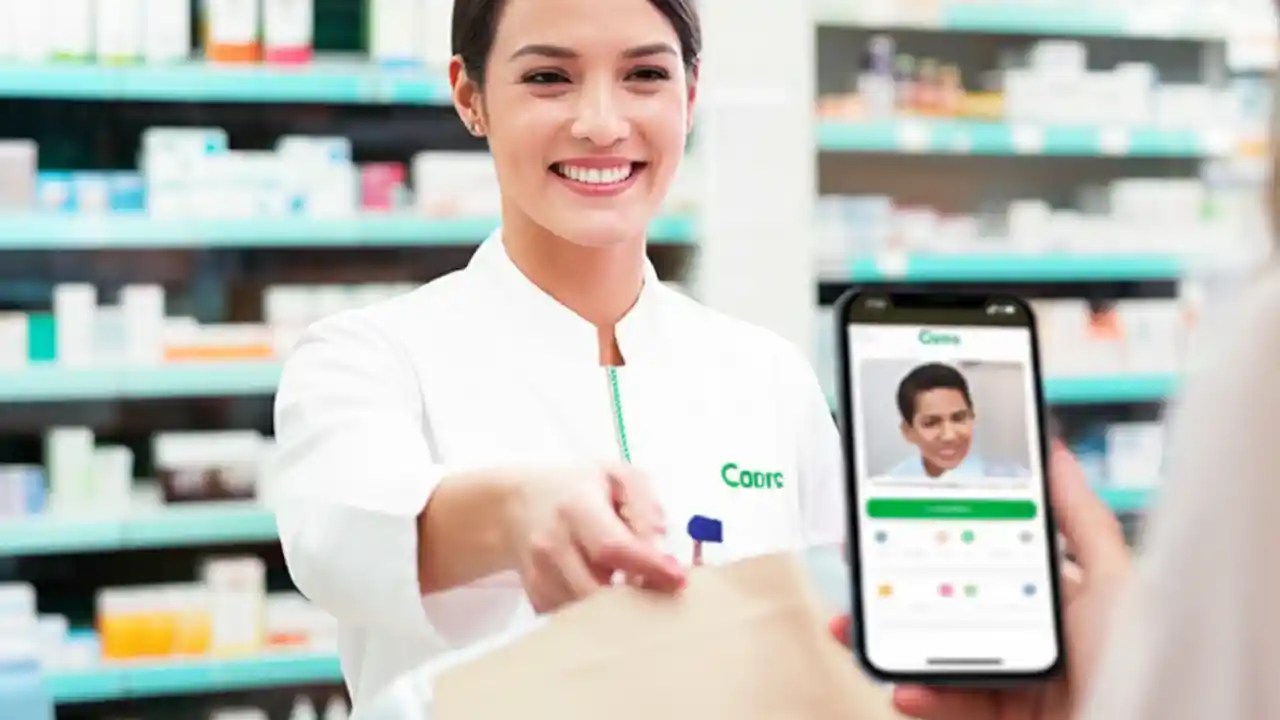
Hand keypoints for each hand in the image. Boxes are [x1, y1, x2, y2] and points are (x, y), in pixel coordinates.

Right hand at [505, 464, 685, 613]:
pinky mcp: (536, 596)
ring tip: (635, 589)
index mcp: (576, 506)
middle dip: (635, 598)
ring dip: (618, 609)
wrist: (518, 504)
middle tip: (662, 592)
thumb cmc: (579, 488)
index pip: (612, 547)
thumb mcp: (618, 476)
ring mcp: (539, 573)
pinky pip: (573, 618)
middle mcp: (552, 543)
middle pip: (597, 590)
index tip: (678, 580)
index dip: (648, 567)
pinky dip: (596, 615)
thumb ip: (645, 507)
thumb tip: (661, 547)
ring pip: (586, 611)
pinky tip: (609, 594)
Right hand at [830, 442, 1131, 719]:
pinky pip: (942, 705)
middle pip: (944, 605)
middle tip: (860, 565)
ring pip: (930, 655)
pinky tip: (906, 687)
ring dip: (887, 640)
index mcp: (1051, 600)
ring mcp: (1005, 682)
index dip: (938, 538)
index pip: (983, 558)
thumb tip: (1057, 454)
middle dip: (893, 585)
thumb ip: (1081, 520)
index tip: (896, 515)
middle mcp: (1025, 639)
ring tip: (858, 625)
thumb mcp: (1115, 581)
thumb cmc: (1142, 664)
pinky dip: (917, 696)